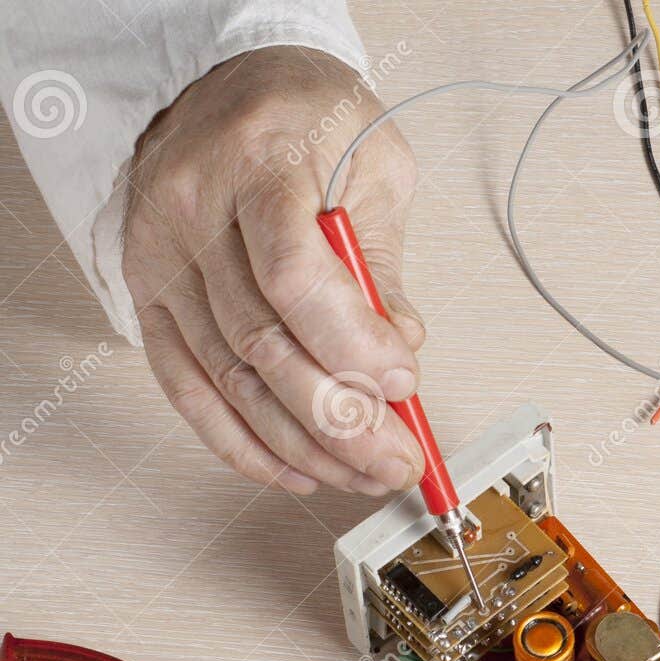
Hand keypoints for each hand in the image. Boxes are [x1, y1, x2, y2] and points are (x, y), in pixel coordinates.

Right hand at [124, 47, 425, 495]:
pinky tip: (298, 470)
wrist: (232, 81)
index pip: (296, 276)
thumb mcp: (377, 166)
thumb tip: (401, 350)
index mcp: (260, 164)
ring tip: (362, 474)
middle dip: (339, 419)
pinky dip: (243, 442)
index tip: (404, 384)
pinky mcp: (149, 294)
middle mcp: (195, 211)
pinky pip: (188, 387)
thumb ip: (384, 264)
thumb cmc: (314, 121)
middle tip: (396, 459)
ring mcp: (161, 257)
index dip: (352, 346)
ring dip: (303, 443)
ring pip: (229, 377)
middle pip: (262, 342)